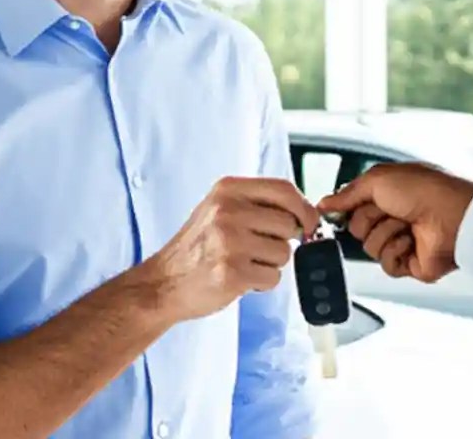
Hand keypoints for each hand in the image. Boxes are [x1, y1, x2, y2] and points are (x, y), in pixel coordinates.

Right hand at [146, 177, 319, 322]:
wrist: (163, 282)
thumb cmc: (196, 248)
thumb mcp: (218, 209)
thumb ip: (257, 205)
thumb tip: (304, 213)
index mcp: (227, 190)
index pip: (284, 189)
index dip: (304, 208)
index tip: (308, 222)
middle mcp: (228, 211)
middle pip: (289, 223)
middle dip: (281, 241)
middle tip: (256, 249)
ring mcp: (230, 242)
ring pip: (284, 253)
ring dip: (270, 263)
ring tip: (243, 262)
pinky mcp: (233, 272)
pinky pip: (274, 277)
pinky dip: (262, 282)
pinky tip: (239, 278)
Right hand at [317, 163, 472, 282]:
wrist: (455, 216)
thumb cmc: (425, 190)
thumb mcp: (377, 179)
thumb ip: (347, 193)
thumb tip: (325, 202)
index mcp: (389, 193)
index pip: (354, 205)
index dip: (346, 208)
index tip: (337, 209)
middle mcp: (395, 216)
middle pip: (357, 227)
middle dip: (369, 219)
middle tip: (389, 211)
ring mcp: (403, 240)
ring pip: (370, 247)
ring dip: (385, 233)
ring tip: (406, 225)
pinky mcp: (411, 263)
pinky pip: (386, 265)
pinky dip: (396, 251)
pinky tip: (411, 241)